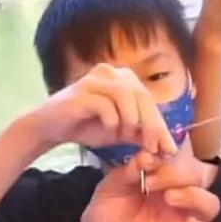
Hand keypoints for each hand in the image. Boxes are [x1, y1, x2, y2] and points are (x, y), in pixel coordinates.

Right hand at [25, 64, 175, 156]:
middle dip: (151, 125)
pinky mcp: (82, 90)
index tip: (169, 148)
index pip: (149, 99)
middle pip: (141, 95)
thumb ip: (141, 133)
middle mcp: (111, 72)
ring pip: (126, 95)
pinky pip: (105, 104)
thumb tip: (167, 147)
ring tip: (127, 136)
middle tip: (153, 148)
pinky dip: (112, 120)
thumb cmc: (87, 126)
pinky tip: (109, 130)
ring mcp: (96, 79)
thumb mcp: (121, 131)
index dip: (160, 124)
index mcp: (123, 78)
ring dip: (131, 120)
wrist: (51, 127)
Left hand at [80, 153, 218, 221]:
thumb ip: (129, 171)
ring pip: (210, 204)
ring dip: (195, 197)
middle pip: (203, 178)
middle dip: (182, 174)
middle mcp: (180, 197)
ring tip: (169, 197)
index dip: (177, 157)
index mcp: (165, 179)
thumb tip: (148, 155)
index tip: (152, 161)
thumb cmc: (106, 214)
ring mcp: (185, 221)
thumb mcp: (111, 188)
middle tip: (153, 181)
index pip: (188, 160)